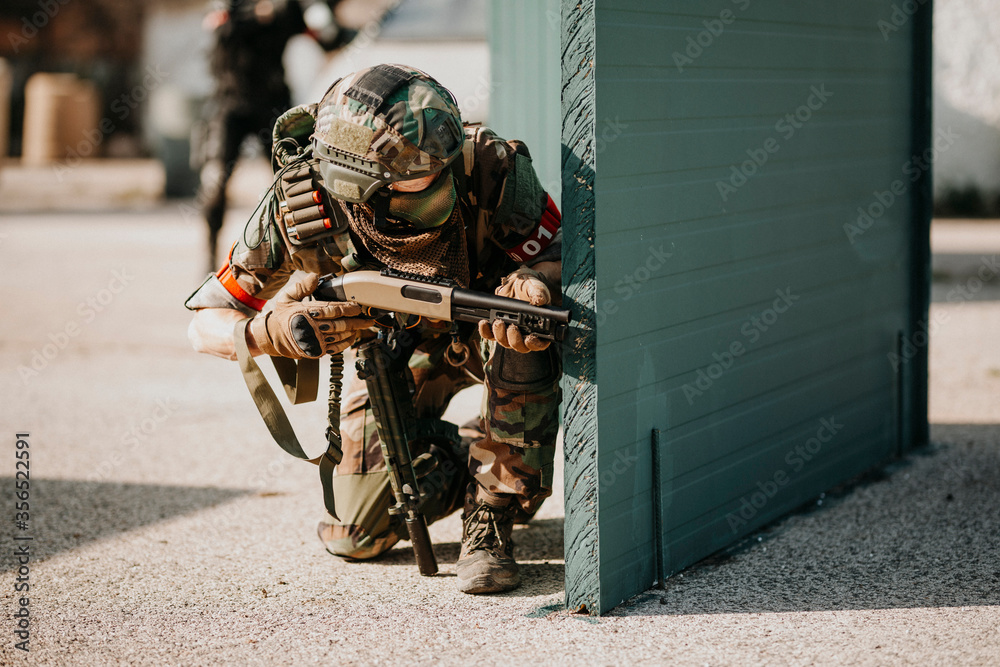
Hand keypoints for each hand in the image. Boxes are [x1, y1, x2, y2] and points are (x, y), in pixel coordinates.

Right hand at [249, 274, 373, 358]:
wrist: (272, 337)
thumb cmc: (282, 316)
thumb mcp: (287, 297)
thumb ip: (302, 287)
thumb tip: (315, 276)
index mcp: (306, 313)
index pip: (332, 310)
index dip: (348, 308)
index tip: (359, 307)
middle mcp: (312, 328)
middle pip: (341, 325)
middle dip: (357, 322)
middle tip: (369, 319)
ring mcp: (315, 341)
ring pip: (340, 336)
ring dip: (354, 331)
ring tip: (362, 326)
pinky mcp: (316, 351)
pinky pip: (336, 348)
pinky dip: (346, 343)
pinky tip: (352, 337)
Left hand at [478, 267, 551, 352]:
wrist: (517, 282)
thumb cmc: (530, 288)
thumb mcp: (536, 288)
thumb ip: (539, 294)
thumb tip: (539, 301)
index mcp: (539, 328)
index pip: (539, 343)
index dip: (534, 344)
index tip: (529, 338)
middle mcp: (524, 333)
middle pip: (519, 346)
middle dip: (514, 339)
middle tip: (512, 327)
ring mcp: (509, 332)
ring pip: (504, 342)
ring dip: (500, 334)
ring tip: (498, 322)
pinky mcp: (496, 328)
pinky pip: (489, 335)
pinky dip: (486, 331)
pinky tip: (484, 322)